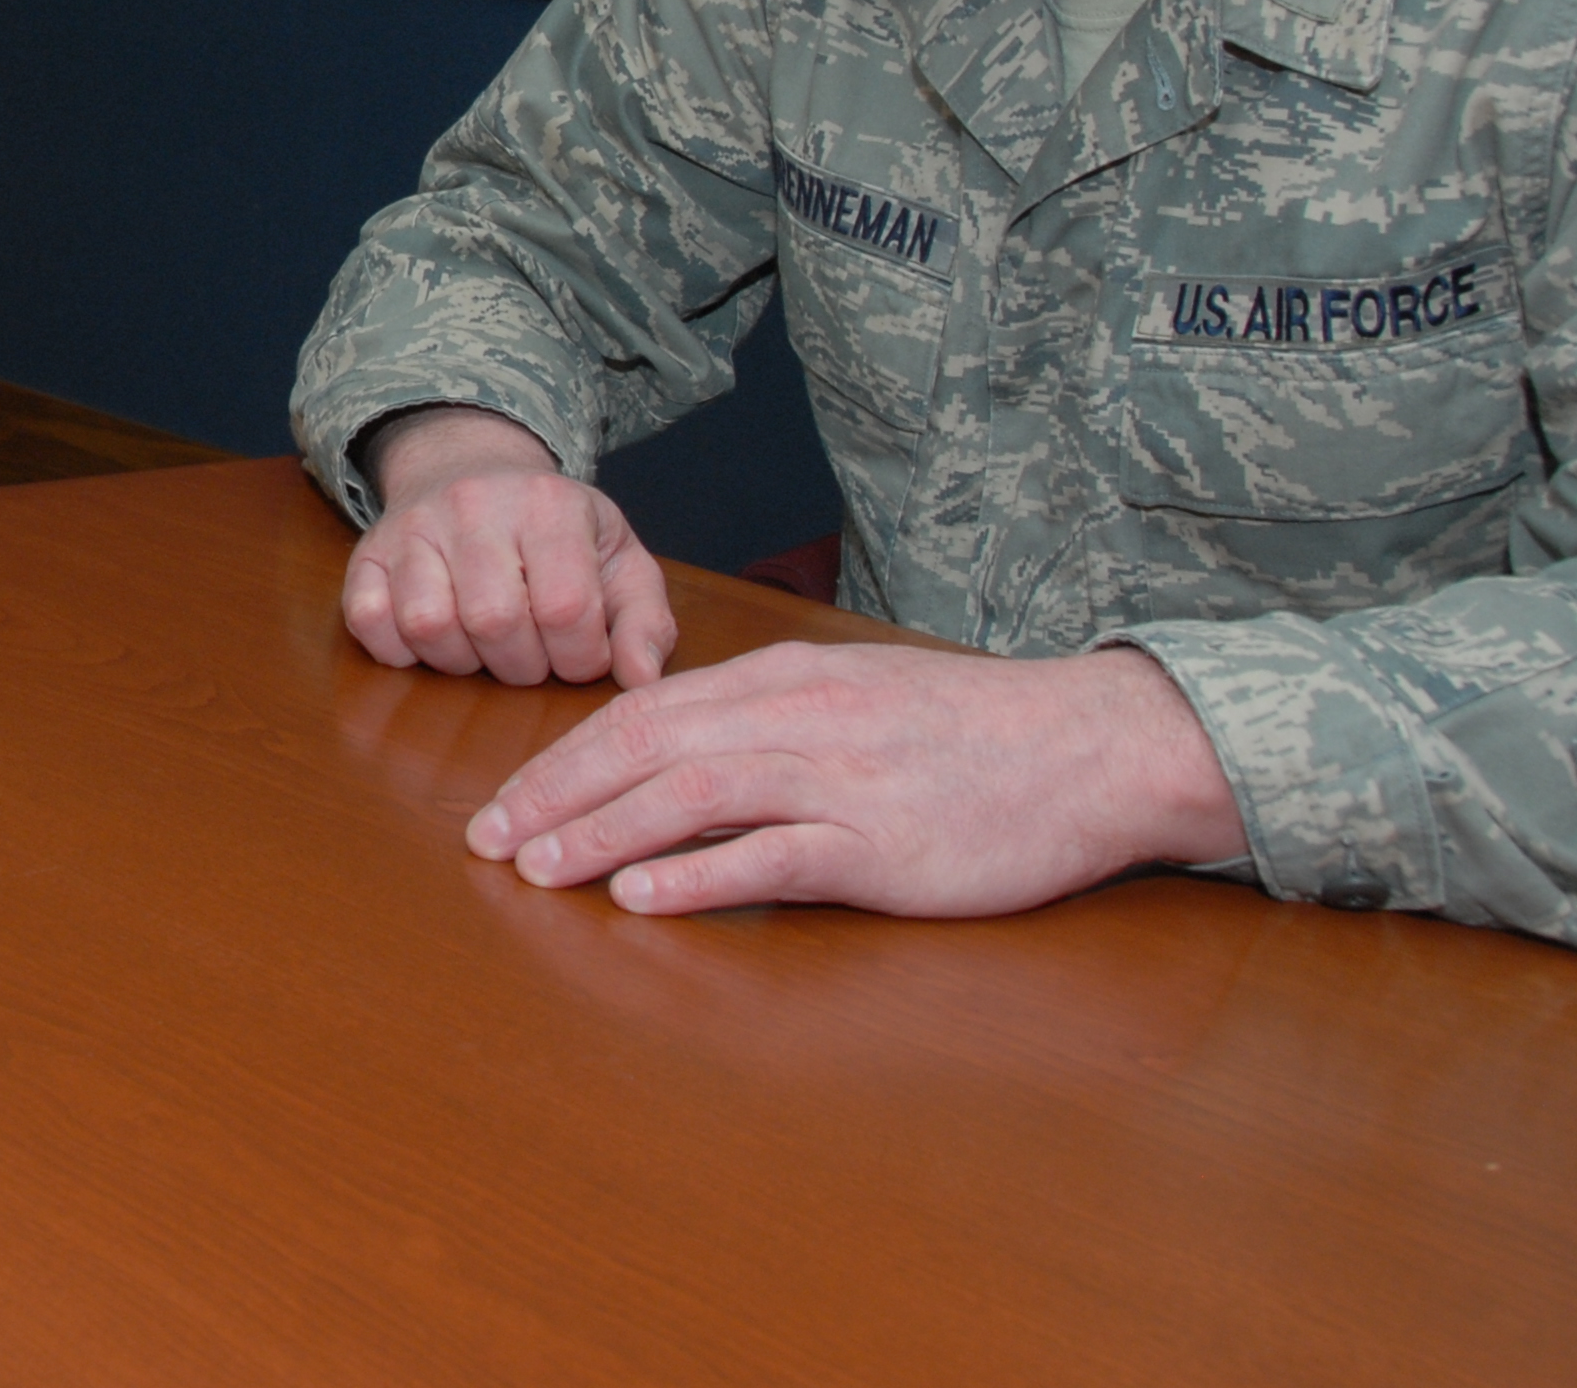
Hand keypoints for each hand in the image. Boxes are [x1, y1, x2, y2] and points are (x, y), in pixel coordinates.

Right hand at [344, 405, 675, 687]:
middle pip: (494, 621)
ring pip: (429, 625)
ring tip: (485, 646)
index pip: (566, 608)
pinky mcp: (366, 554)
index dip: (579, 657)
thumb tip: (641, 679)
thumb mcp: (619, 562)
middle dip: (523, 666)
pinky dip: (400, 651)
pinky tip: (436, 640)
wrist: (474, 472)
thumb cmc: (556, 532)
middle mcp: (474, 504)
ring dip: (463, 663)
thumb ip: (645, 622)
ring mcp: (412, 526)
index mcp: (549, 503)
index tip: (580, 653)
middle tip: (532, 654)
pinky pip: (368, 622)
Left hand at [464, 641, 1248, 917]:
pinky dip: (699, 874)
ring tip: (537, 869)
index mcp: (786, 679)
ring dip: (602, 831)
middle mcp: (799, 717)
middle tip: (488, 842)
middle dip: (556, 793)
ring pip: (693, 792)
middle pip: (647, 745)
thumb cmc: (972, 731)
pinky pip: (773, 854)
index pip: (644, 710)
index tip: (506, 801)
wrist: (1089, 746)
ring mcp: (841, 779)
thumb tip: (676, 748)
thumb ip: (769, 717)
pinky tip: (642, 896)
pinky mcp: (883, 843)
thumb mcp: (855, 696)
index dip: (565, 757)